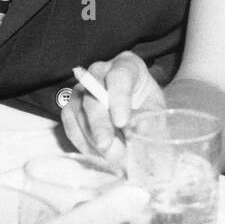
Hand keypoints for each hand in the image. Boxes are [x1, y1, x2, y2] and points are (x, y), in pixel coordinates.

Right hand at [59, 51, 164, 167]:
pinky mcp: (71, 105)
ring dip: (91, 137)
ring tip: (110, 157)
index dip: (119, 98)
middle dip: (99, 124)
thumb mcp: (155, 113)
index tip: (122, 122)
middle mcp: (100, 72)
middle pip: (93, 93)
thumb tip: (136, 136)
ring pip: (78, 110)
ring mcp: (82, 87)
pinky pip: (69, 123)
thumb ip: (148, 124)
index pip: (120, 76)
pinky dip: (81, 141)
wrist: (136, 112)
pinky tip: (97, 154)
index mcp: (127, 66)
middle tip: (107, 146)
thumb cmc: (147, 108)